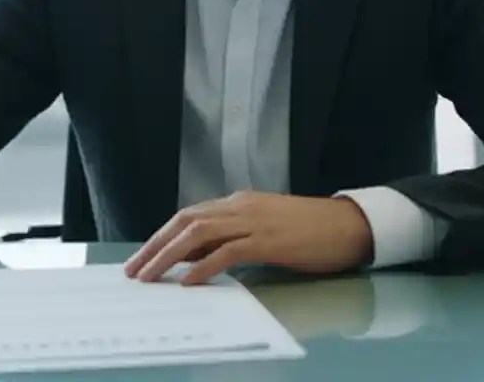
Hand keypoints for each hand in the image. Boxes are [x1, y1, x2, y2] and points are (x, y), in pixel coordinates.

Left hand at [123, 191, 373, 285]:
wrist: (349, 225)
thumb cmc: (309, 230)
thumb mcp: (264, 228)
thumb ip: (232, 237)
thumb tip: (195, 259)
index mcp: (238, 203)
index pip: (189, 216)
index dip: (162, 236)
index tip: (142, 257)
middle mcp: (241, 207)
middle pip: (186, 222)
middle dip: (155, 246)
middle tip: (134, 270)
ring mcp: (255, 221)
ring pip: (199, 234)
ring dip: (169, 256)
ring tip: (151, 278)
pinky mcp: (270, 240)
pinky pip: (229, 251)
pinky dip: (204, 266)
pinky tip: (188, 281)